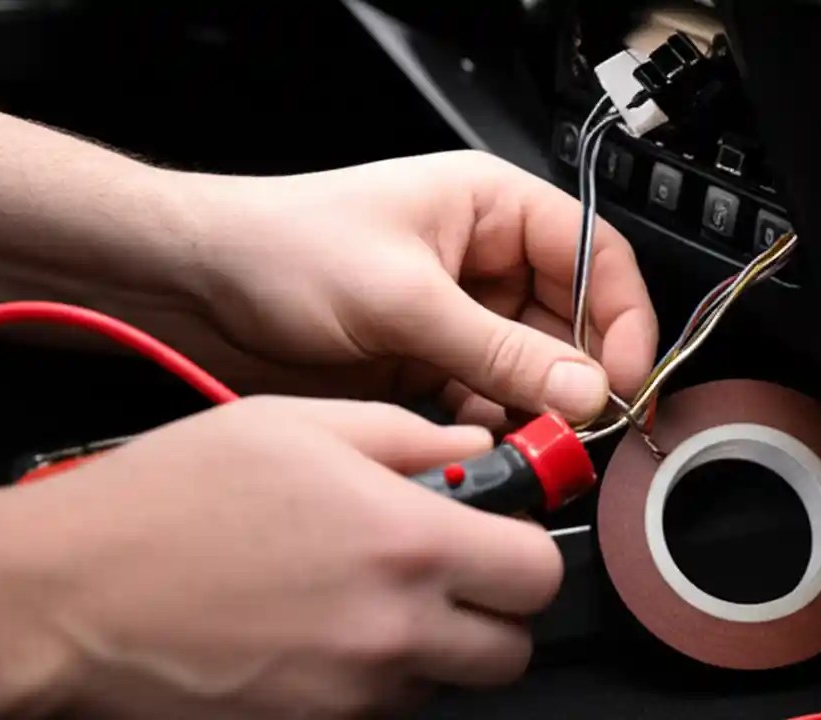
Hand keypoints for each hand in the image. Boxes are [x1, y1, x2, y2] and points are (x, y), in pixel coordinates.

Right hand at [19, 396, 561, 718]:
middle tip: (433, 574)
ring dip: (421, 648)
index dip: (521, 551)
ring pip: (440, 685)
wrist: (69, 594)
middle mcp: (392, 632)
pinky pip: (374, 712)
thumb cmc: (169, 497)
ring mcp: (351, 696)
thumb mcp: (292, 424)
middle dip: (486, 612)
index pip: (537, 574)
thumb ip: (401, 434)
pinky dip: (363, 681)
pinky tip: (307, 633)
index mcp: (404, 542)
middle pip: (508, 651)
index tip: (491, 537)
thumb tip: (468, 449)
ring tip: (349, 597)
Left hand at [160, 150, 657, 429]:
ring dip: (533, 408)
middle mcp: (479, 261)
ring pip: (528, 369)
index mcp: (488, 209)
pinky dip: (488, 424)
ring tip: (530, 441)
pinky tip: (478, 440)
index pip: (595, 255)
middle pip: (570, 321)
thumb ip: (497, 349)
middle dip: (578, 376)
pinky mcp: (421, 363)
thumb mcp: (400, 297)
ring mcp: (451, 316)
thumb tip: (583, 388)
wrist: (195, 287)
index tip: (624, 378)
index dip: (623, 316)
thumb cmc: (281, 246)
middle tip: (579, 428)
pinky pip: (481, 398)